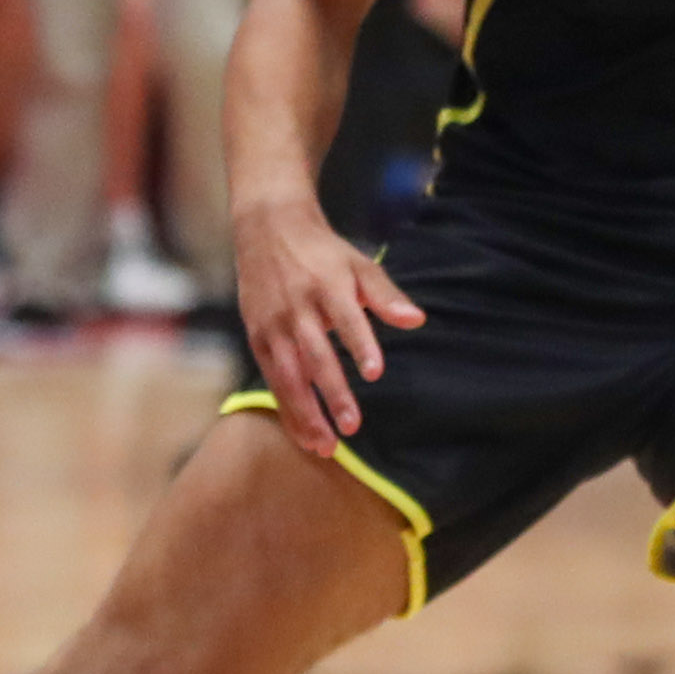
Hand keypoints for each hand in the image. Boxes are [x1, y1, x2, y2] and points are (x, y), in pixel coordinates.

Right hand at [234, 193, 424, 452]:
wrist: (267, 228)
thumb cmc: (322, 252)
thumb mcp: (358, 263)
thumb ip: (386, 294)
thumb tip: (417, 320)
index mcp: (326, 285)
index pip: (346, 318)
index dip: (360, 344)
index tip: (375, 372)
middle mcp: (296, 308)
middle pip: (315, 355)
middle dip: (332, 392)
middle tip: (353, 425)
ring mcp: (273, 325)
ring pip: (288, 376)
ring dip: (306, 413)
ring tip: (327, 445)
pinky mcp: (257, 338)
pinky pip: (272, 381)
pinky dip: (287, 410)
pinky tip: (305, 436)